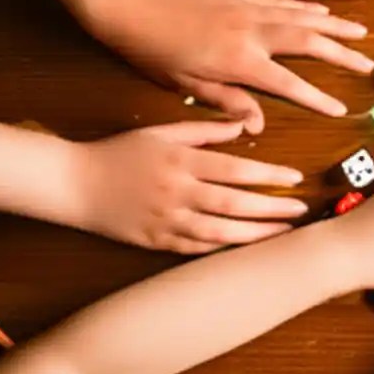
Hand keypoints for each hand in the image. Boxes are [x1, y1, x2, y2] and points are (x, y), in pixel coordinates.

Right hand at [71, 121, 306, 253]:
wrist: (73, 184)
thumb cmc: (120, 153)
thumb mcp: (162, 132)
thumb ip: (205, 129)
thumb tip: (244, 123)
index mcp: (180, 161)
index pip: (235, 169)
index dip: (269, 175)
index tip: (295, 178)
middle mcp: (176, 192)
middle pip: (233, 203)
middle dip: (272, 208)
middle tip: (301, 210)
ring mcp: (166, 220)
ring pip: (220, 232)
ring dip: (256, 234)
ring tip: (283, 234)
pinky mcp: (156, 242)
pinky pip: (197, 248)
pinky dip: (225, 250)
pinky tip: (248, 248)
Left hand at [86, 0, 371, 133]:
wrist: (127, 5)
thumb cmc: (152, 51)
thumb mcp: (188, 86)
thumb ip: (228, 103)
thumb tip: (259, 126)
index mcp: (239, 60)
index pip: (290, 83)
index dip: (317, 98)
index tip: (342, 109)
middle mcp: (252, 32)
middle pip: (309, 42)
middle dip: (342, 54)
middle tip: (369, 65)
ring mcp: (249, 9)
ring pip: (303, 16)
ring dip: (334, 25)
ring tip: (361, 33)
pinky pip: (283, 2)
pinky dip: (308, 7)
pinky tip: (323, 11)